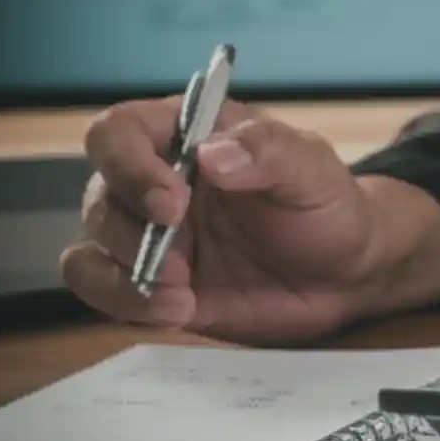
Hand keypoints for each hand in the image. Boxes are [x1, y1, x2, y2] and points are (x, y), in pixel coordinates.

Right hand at [59, 97, 439, 343]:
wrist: (347, 275)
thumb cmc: (328, 207)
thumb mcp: (314, 169)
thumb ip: (270, 151)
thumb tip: (213, 155)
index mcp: (188, 136)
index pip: (119, 131)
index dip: (128, 162)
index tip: (170, 200)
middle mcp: (156, 182)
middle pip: (100, 193)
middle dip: (130, 230)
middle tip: (181, 261)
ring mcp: (151, 236)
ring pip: (92, 246)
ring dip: (124, 274)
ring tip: (181, 294)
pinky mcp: (154, 285)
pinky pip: (103, 290)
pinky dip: (126, 302)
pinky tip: (178, 310)